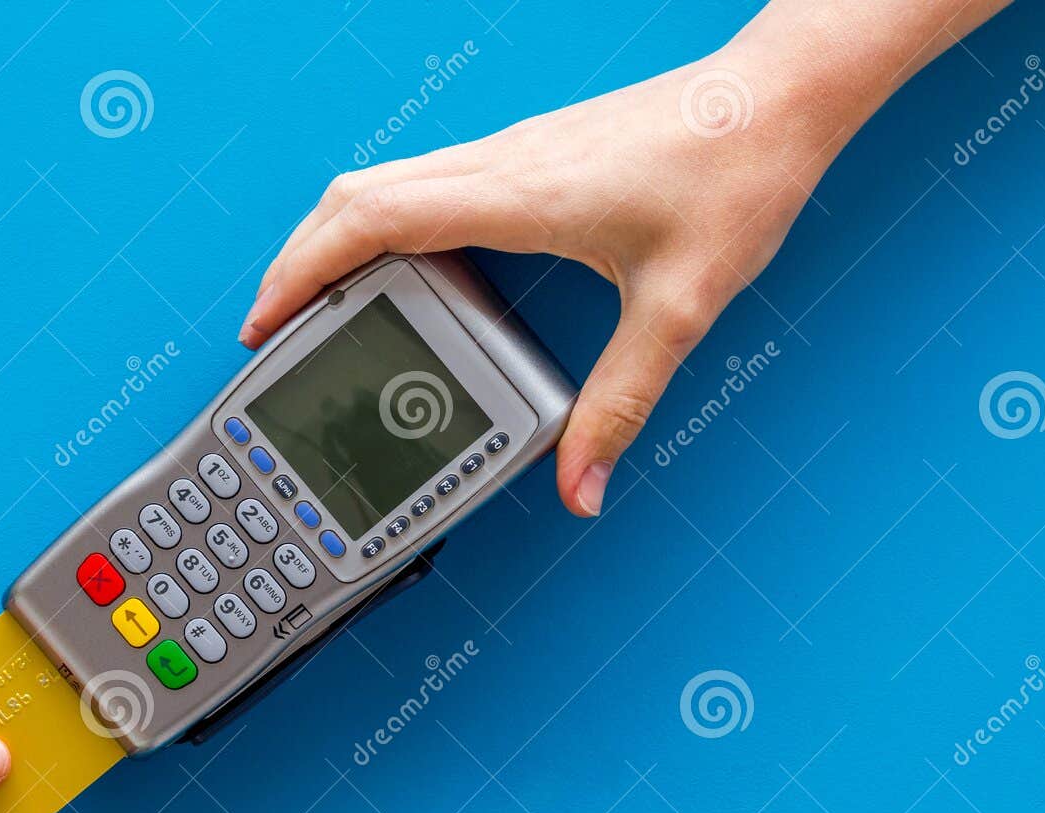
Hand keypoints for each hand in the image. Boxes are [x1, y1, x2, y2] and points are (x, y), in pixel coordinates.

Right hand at [239, 0, 1007, 516]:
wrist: (779, 97)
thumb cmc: (734, 174)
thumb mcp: (679, 308)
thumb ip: (621, 404)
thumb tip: (582, 484)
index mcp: (514, 195)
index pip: (367, 219)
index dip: (301, 270)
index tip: (265, 322)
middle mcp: (497, 165)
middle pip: (352, 196)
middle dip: (297, 261)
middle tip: (276, 326)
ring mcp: (509, 154)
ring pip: (383, 182)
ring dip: (335, 238)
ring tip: (319, 303)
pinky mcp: (528, 157)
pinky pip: (423, 183)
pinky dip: (381, 224)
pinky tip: (401, 269)